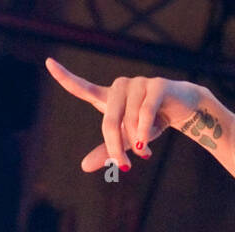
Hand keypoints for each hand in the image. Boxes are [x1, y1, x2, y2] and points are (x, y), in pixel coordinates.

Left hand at [45, 57, 208, 171]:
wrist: (185, 110)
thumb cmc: (152, 123)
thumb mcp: (128, 139)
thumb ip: (107, 150)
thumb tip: (84, 166)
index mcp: (109, 96)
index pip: (83, 87)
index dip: (65, 76)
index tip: (48, 62)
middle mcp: (120, 86)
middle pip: (109, 120)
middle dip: (114, 146)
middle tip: (123, 165)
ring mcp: (139, 83)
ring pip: (130, 119)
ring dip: (137, 141)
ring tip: (145, 151)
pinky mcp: (157, 85)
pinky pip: (145, 112)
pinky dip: (144, 131)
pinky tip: (145, 144)